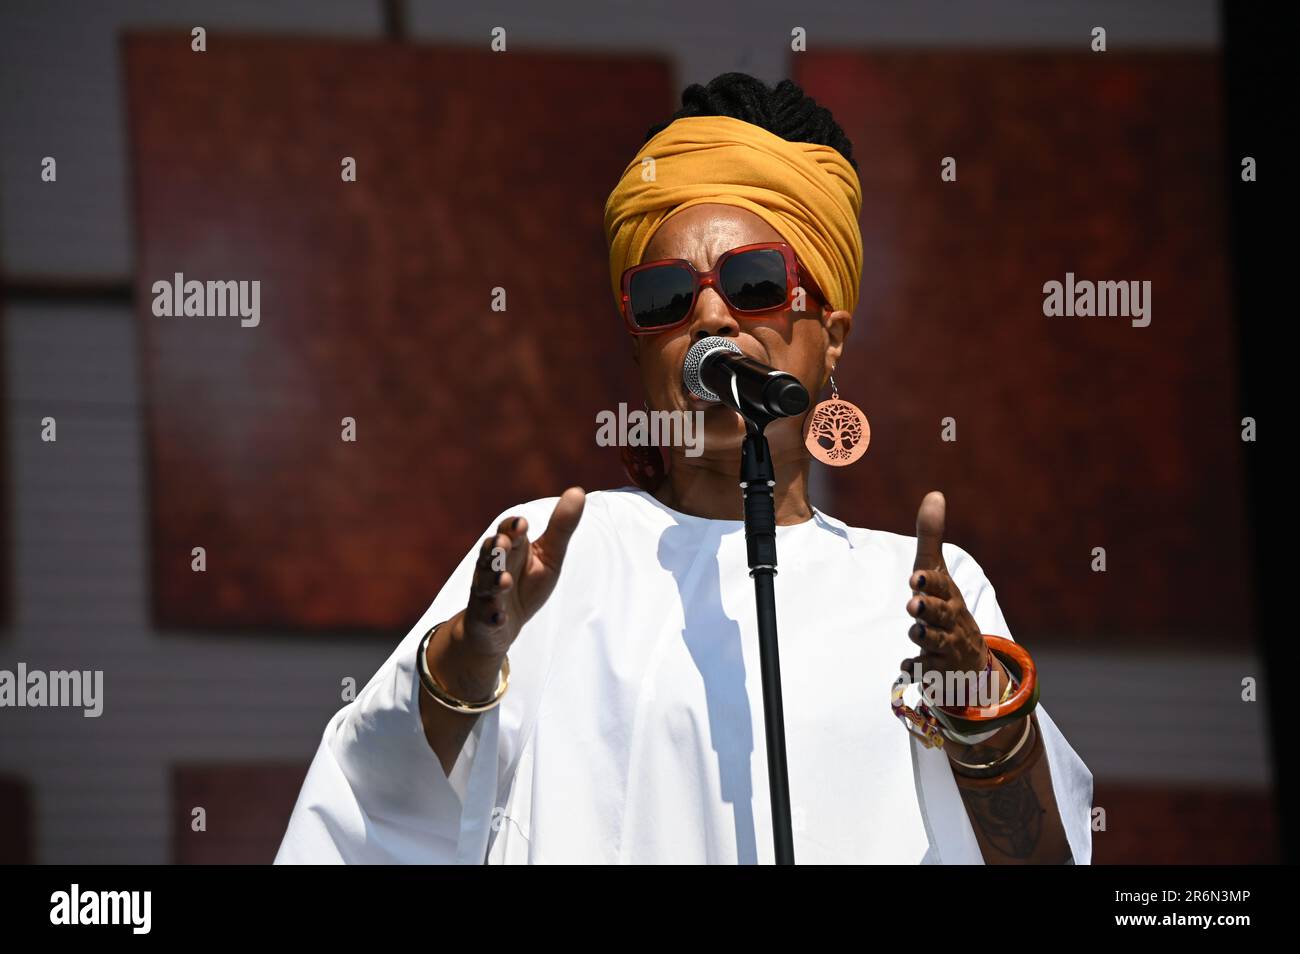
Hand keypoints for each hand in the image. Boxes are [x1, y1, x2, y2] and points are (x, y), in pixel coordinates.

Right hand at [459, 486, 586, 657]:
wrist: (498, 625)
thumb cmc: (526, 584)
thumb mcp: (549, 557)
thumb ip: (561, 528)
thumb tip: (578, 490)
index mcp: (512, 548)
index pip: (508, 531)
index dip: (513, 527)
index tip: (523, 525)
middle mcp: (493, 566)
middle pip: (490, 553)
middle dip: (496, 548)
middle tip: (504, 543)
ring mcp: (486, 592)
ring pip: (485, 583)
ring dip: (494, 580)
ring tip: (504, 581)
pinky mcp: (483, 617)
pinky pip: (485, 615)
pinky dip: (492, 615)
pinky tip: (500, 616)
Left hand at [899, 491, 992, 706]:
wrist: (968, 659)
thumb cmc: (944, 605)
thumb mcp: (936, 573)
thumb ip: (930, 537)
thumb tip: (934, 494)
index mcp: (948, 595)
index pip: (940, 586)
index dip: (930, 582)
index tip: (916, 577)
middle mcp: (950, 621)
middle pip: (941, 615)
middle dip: (929, 610)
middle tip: (913, 605)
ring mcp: (946, 647)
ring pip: (937, 644)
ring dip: (925, 638)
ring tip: (914, 633)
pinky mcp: (938, 670)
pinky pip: (927, 673)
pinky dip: (918, 671)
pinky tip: (907, 667)